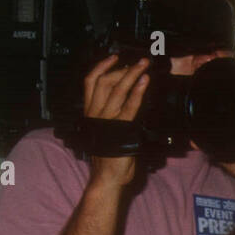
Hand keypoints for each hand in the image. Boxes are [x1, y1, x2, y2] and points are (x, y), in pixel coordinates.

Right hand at [82, 54, 149, 188]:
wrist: (107, 177)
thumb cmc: (109, 159)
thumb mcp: (107, 134)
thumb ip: (113, 120)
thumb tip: (126, 109)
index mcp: (90, 113)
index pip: (91, 82)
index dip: (102, 67)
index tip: (113, 57)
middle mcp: (95, 113)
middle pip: (105, 81)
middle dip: (123, 68)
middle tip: (137, 60)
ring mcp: (107, 119)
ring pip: (117, 89)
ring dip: (132, 75)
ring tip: (143, 65)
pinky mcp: (120, 127)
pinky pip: (129, 105)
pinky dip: (138, 92)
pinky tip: (144, 82)